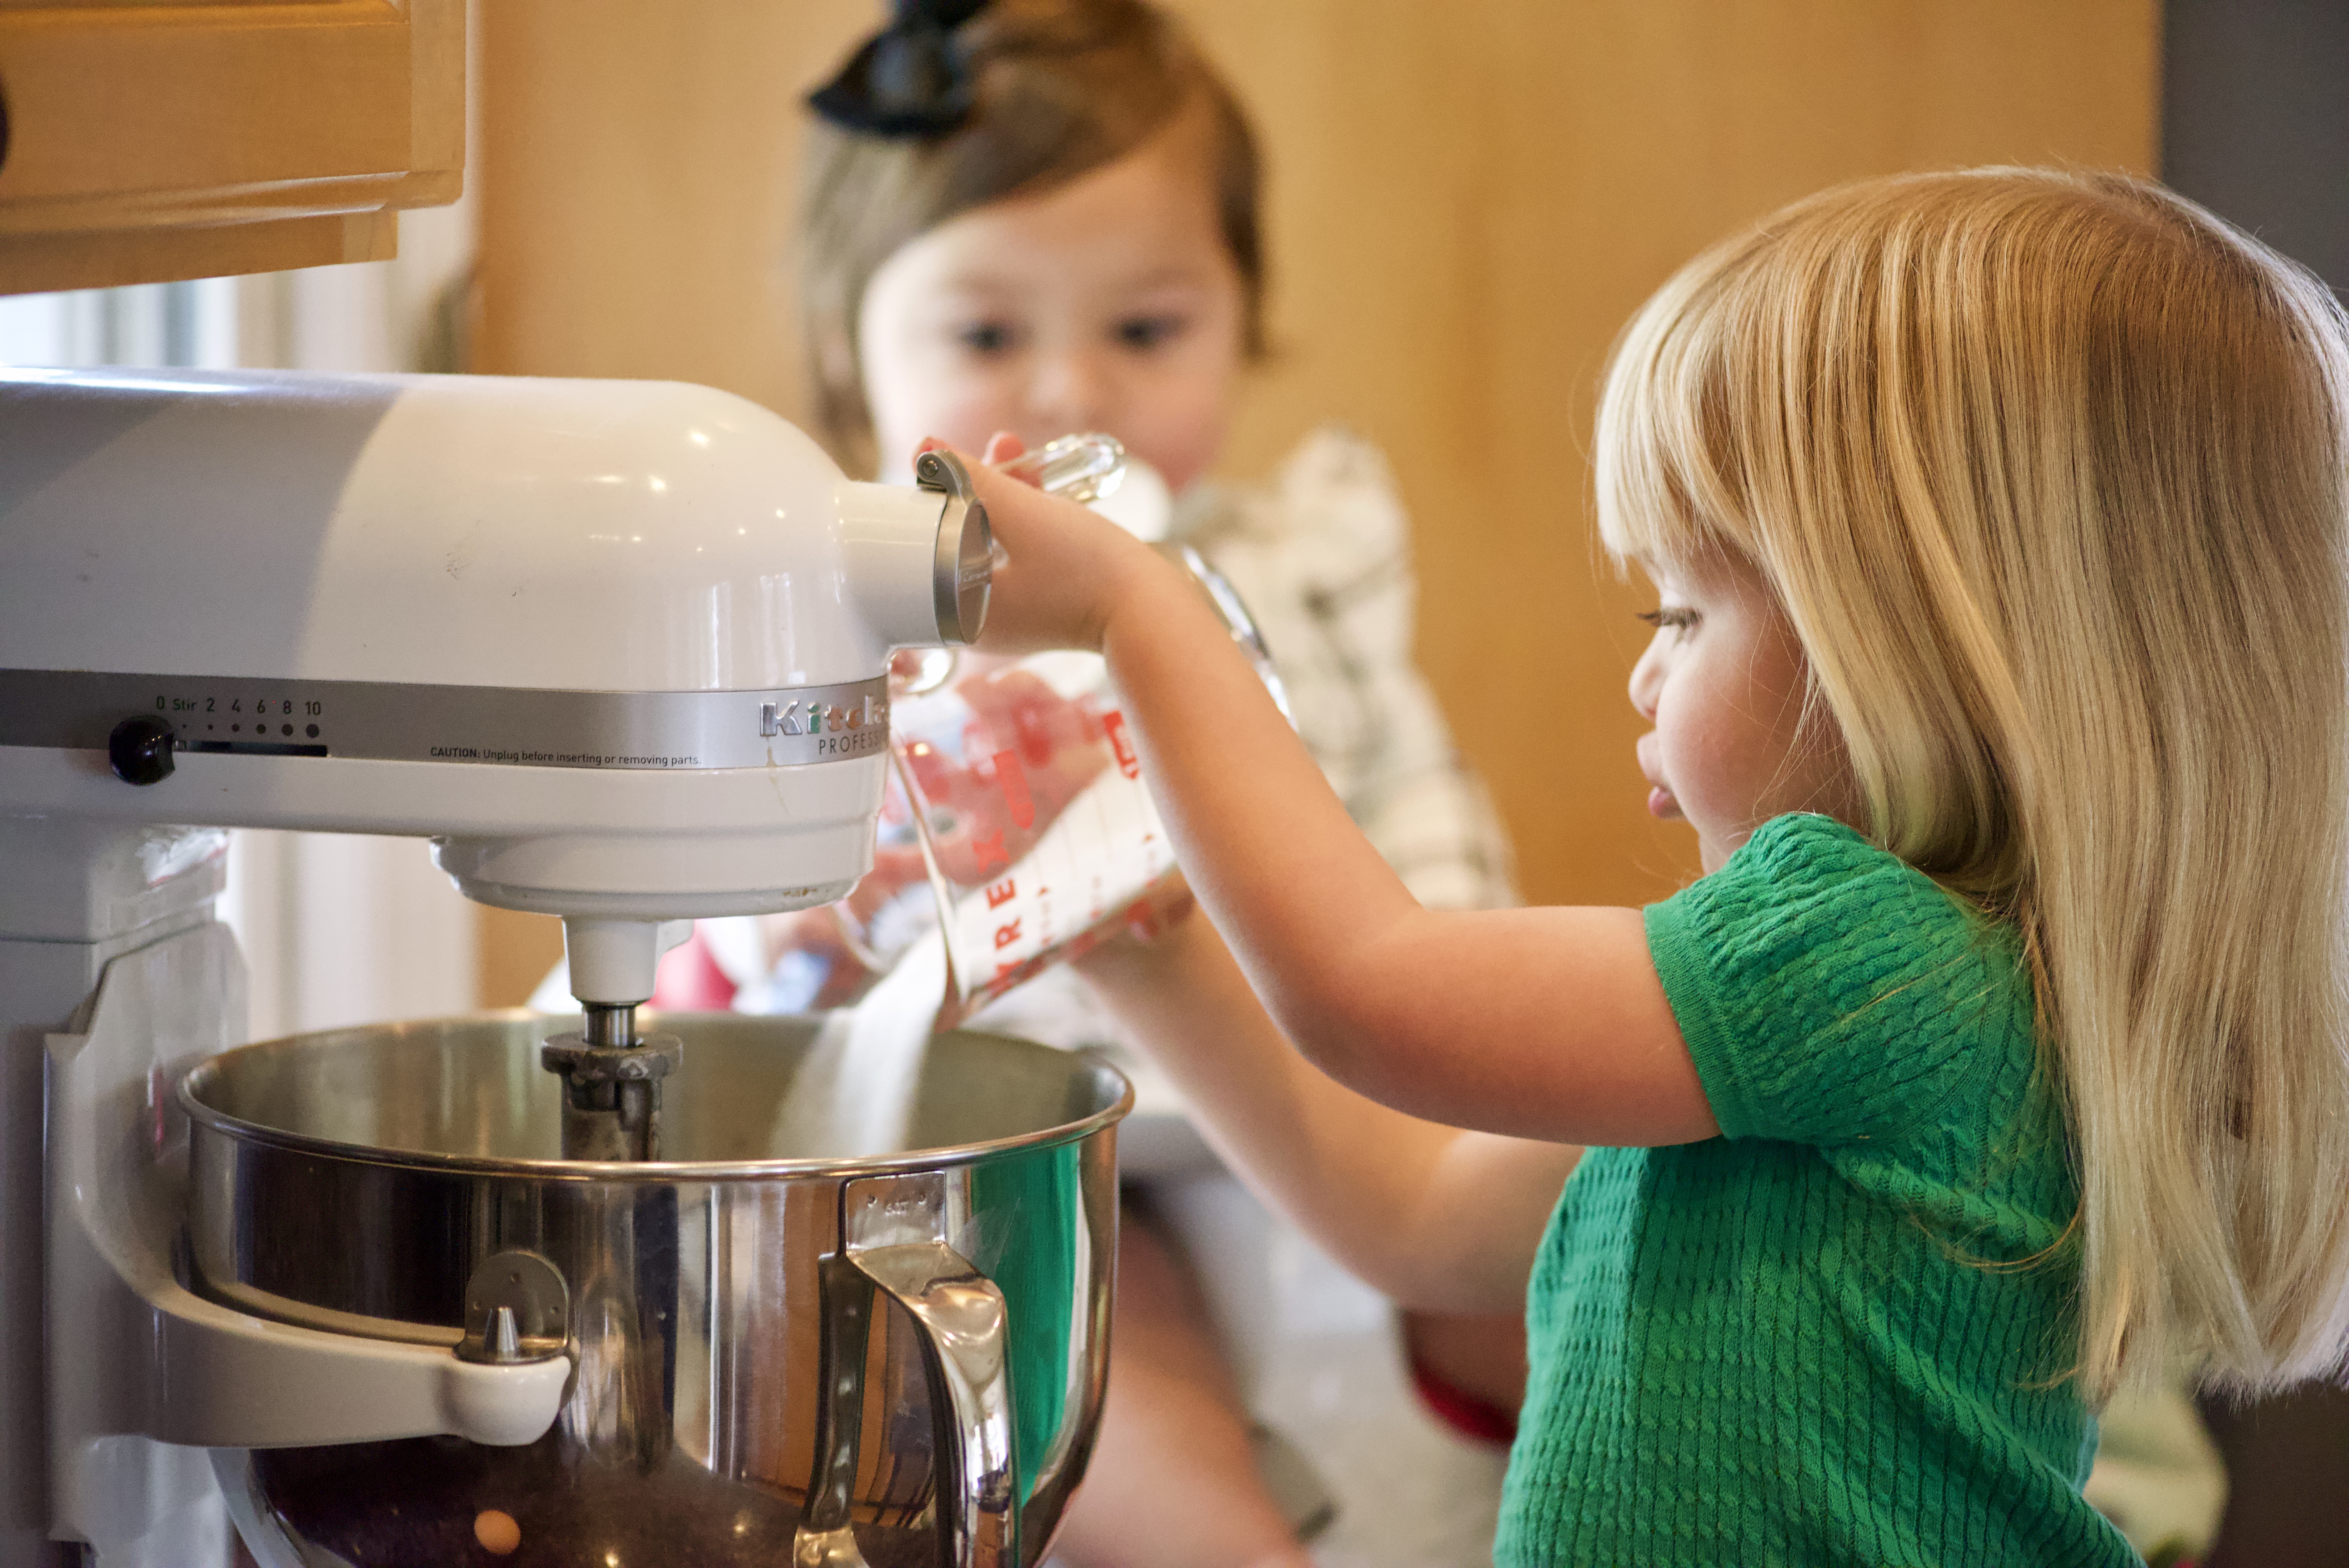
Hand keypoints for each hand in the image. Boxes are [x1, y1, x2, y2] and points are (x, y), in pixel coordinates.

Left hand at [916, 434, 1182, 657]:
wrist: (1153, 611)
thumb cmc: (1089, 570)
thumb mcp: (1024, 515)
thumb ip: (973, 479)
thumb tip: (925, 448)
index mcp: (959, 609)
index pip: (932, 537)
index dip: (944, 489)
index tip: (955, 455)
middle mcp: (977, 621)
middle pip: (963, 537)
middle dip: (982, 486)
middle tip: (1002, 446)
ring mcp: (1012, 619)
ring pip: (994, 543)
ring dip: (1008, 498)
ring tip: (1020, 453)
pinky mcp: (1041, 610)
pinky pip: (1020, 558)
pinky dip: (1027, 525)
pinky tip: (1042, 493)